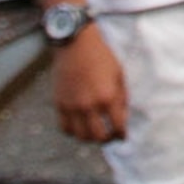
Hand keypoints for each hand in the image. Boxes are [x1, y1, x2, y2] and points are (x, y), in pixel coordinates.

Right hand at [51, 25, 127, 142]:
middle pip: (98, 136)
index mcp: (107, 97)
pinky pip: (65, 128)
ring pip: (80, 136)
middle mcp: (89, 105)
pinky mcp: (59, 104)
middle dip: (107, 139)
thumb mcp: (119, 74)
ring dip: (89, 138)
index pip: (117, 126)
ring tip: (95, 132)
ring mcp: (72, 106)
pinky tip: (79, 126)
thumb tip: (122, 116)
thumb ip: (122, 97)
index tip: (123, 135)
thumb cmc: (101, 56)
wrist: (76, 44)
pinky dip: (73, 132)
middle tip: (109, 136)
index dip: (122, 134)